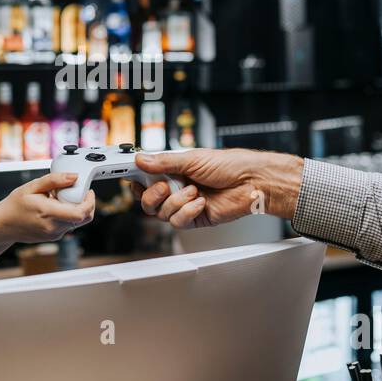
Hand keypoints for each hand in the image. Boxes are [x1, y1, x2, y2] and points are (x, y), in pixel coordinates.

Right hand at [0, 172, 95, 243]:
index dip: (90, 202)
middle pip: (83, 218)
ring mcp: (54, 234)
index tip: (88, 191)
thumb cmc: (15, 205)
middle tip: (79, 192)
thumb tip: (74, 177)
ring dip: (77, 209)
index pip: (80, 213)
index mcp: (48, 213)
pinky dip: (68, 215)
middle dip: (87, 204)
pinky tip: (56, 207)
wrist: (3, 225)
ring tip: (62, 199)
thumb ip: (54, 180)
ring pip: (77, 222)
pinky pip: (68, 225)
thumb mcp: (32, 186)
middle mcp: (53, 227)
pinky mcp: (54, 236)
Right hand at [132, 148, 303, 228]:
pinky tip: (201, 203)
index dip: (136, 178)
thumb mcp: (192, 158)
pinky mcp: (195, 218)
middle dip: (152, 195)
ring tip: (194, 191)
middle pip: (147, 200)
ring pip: (161, 213)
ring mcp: (185, 204)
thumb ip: (164, 162)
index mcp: (174, 170)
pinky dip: (187, 212)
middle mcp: (177, 187)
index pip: (145, 177)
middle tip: (165, 186)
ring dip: (177, 201)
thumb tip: (140, 160)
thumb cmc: (229, 165)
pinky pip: (178, 222)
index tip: (130, 175)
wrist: (252, 182)